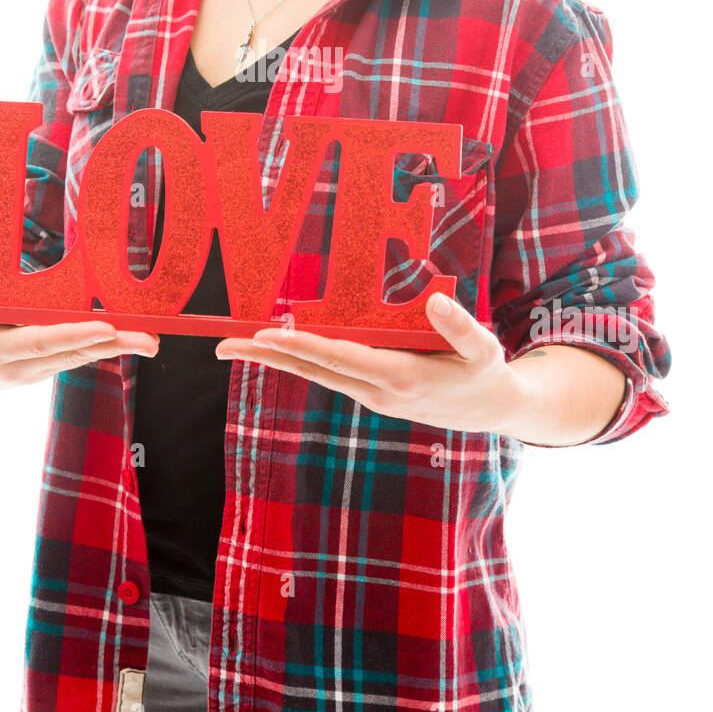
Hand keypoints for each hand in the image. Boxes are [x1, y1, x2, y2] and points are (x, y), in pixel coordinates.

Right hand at [0, 269, 159, 393]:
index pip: (37, 343)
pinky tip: (134, 336)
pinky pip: (77, 355)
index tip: (106, 328)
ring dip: (117, 349)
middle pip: (69, 355)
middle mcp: (17, 368)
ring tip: (152, 339)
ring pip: (78, 357)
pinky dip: (105, 346)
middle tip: (149, 339)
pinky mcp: (46, 367)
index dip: (72, 336)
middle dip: (111, 346)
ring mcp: (34, 371)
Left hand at [215, 291, 529, 433]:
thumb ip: (460, 326)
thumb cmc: (485, 374)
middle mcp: (377, 391)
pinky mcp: (371, 393)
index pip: (340, 357)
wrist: (491, 411)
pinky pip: (327, 374)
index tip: (267, 335)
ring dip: (275, 359)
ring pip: (315, 374)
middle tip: (222, 346)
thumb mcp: (484, 350)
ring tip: (235, 346)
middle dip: (266, 357)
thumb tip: (434, 300)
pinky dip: (299, 360)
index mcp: (400, 377)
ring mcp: (371, 396)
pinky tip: (278, 348)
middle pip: (312, 370)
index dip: (302, 345)